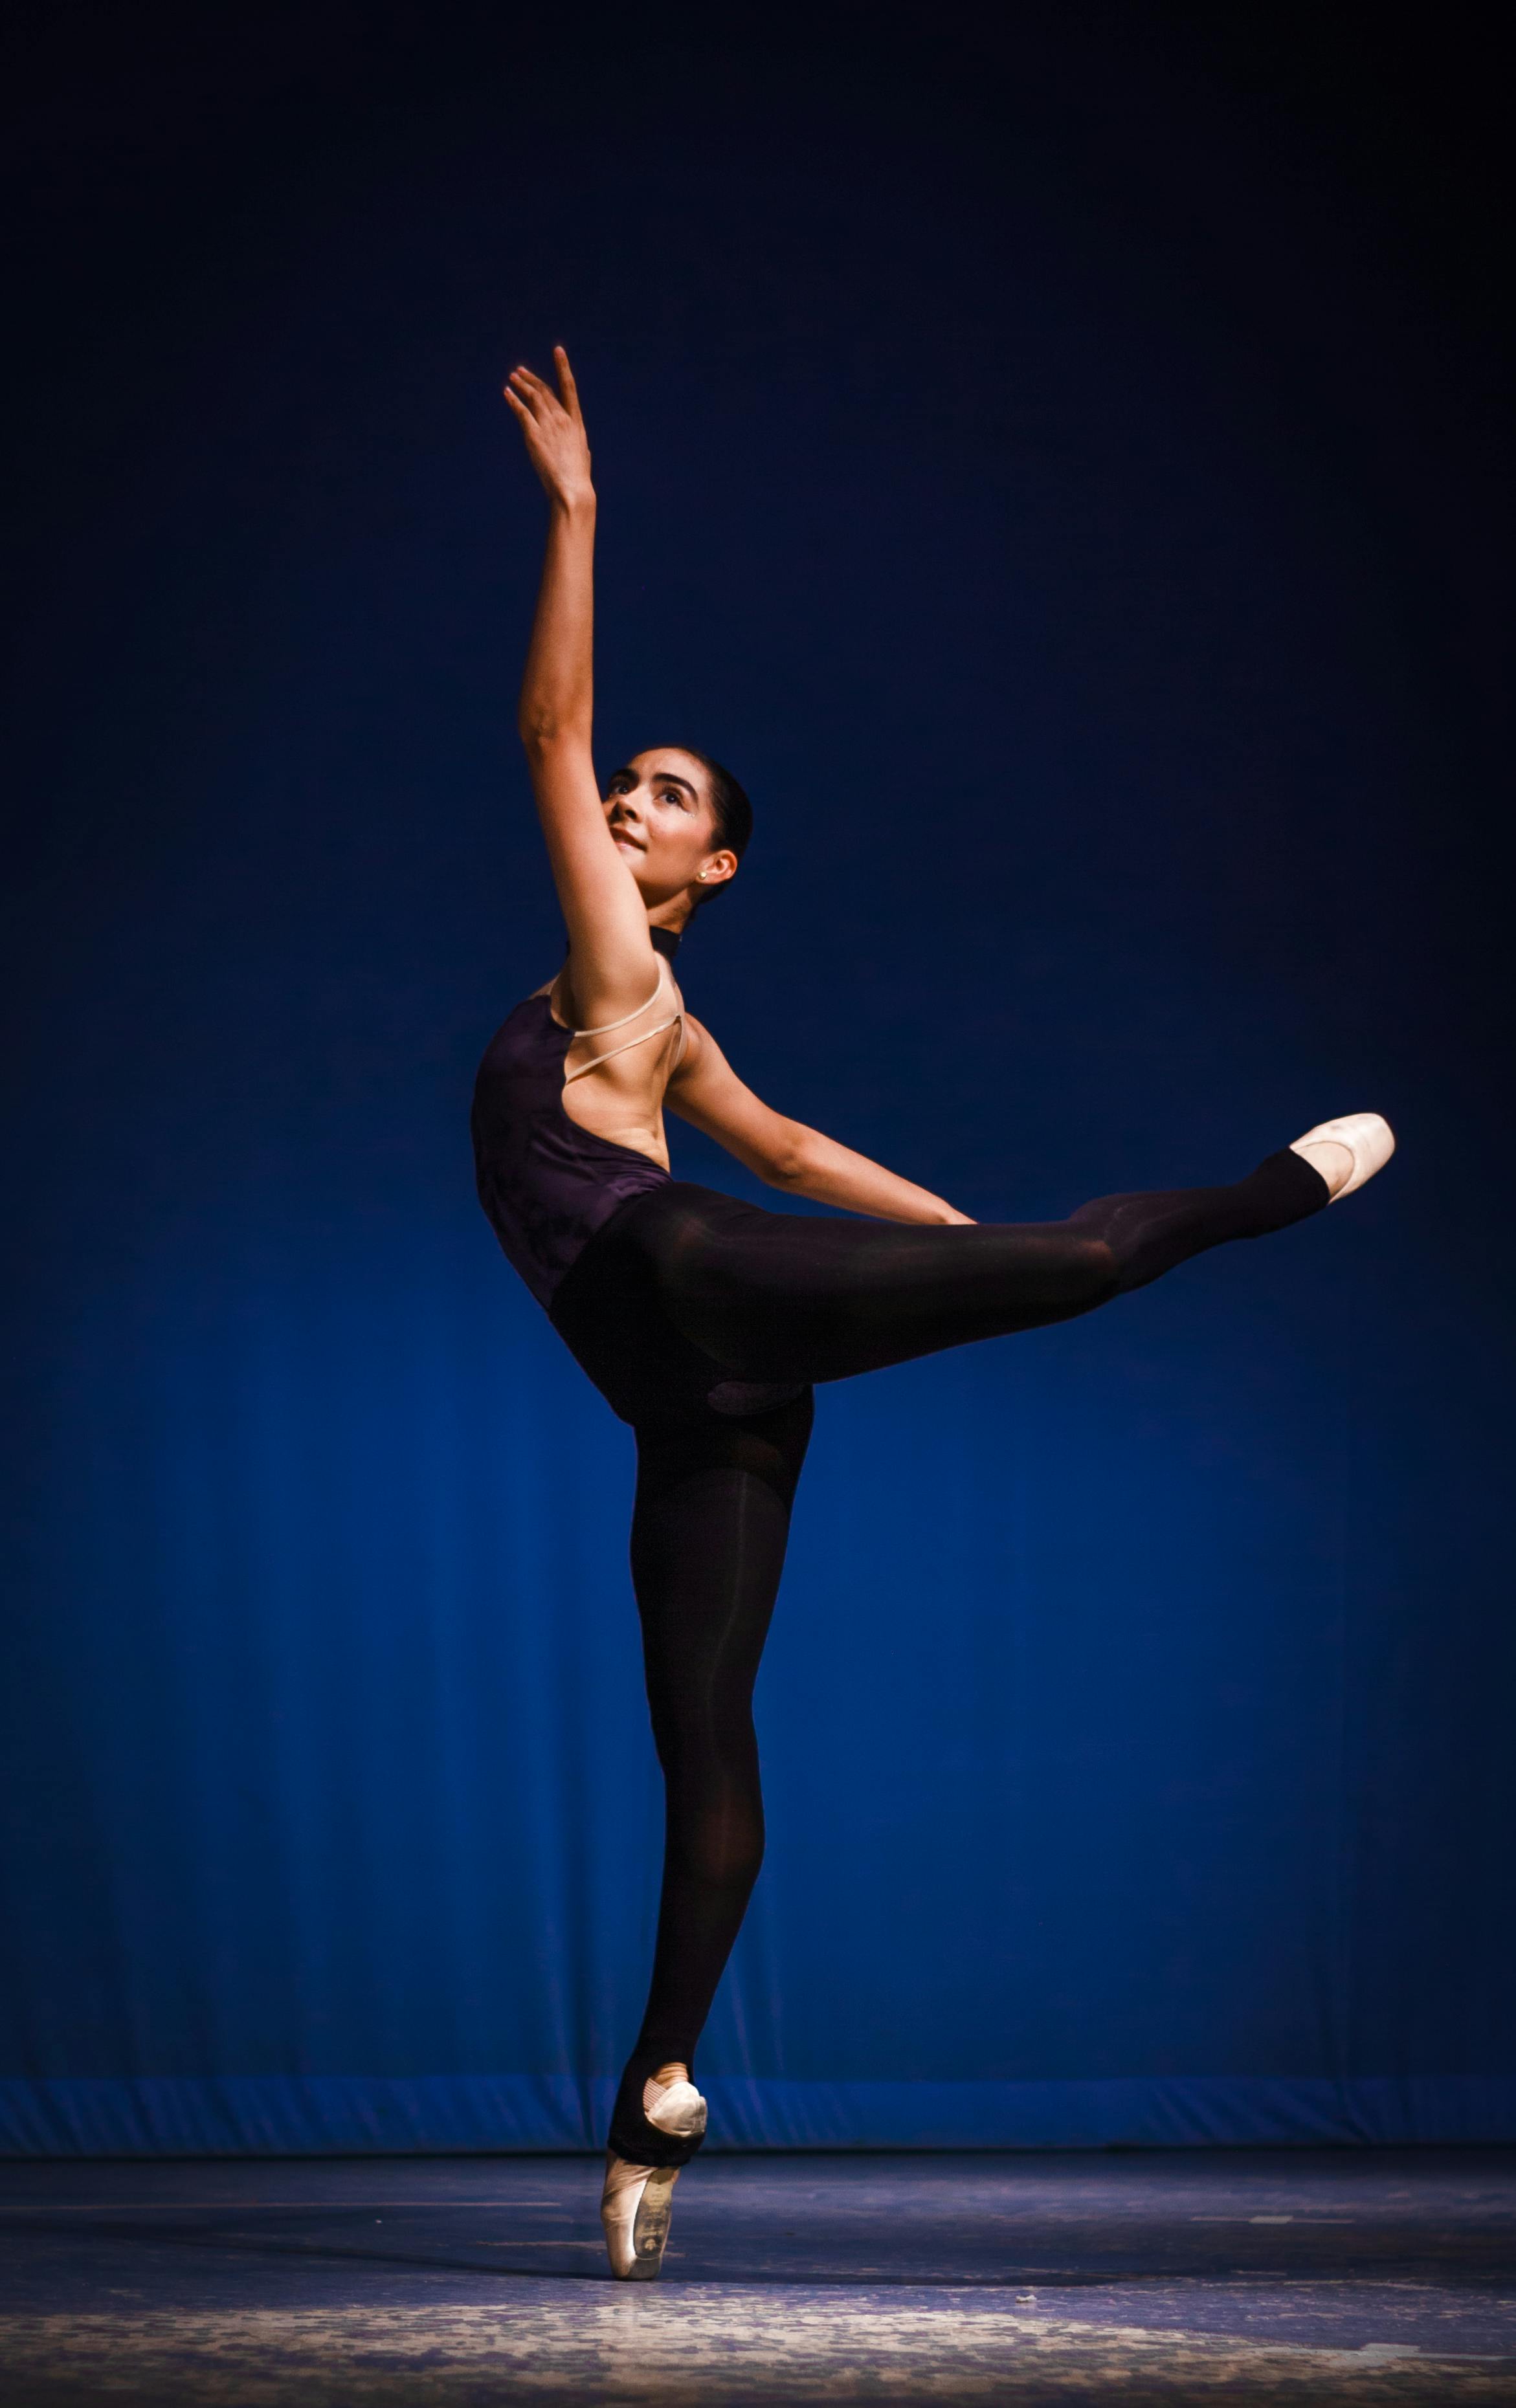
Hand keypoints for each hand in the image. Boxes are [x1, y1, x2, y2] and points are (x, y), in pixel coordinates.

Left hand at [505, 347, 593, 508]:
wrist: (572, 488)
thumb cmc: (578, 478)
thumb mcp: (582, 456)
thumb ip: (579, 444)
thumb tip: (581, 447)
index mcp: (576, 422)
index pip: (569, 387)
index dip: (563, 367)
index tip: (558, 350)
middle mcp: (562, 418)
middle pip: (545, 390)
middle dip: (532, 378)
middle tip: (520, 371)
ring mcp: (548, 425)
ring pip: (532, 397)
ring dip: (521, 385)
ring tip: (512, 378)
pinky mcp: (533, 434)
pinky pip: (521, 411)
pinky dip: (513, 400)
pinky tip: (507, 393)